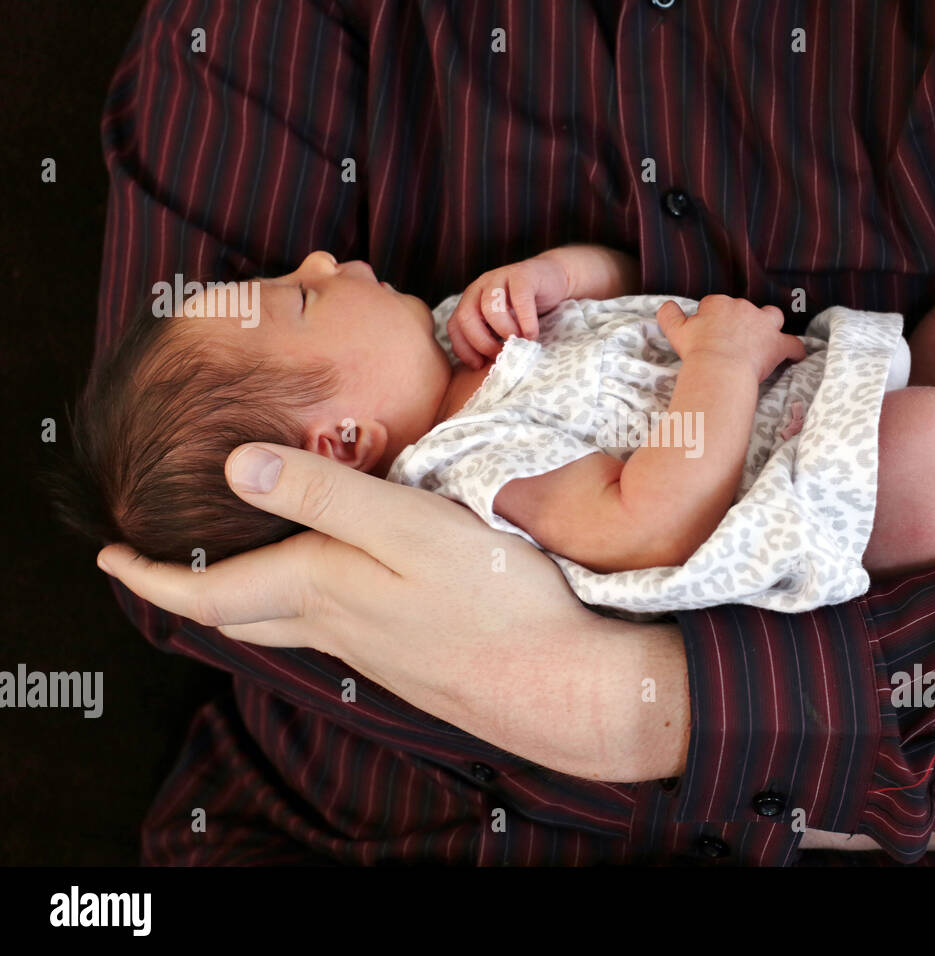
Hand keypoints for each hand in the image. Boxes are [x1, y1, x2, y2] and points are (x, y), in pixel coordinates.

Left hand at [94, 443, 688, 778]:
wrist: (559, 680)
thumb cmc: (495, 596)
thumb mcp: (409, 527)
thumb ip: (326, 495)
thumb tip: (236, 467)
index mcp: (321, 586)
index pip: (208, 593)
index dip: (149, 577)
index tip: (108, 556)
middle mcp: (334, 623)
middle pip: (239, 614)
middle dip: (188, 591)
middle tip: (160, 564)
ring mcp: (371, 645)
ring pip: (283, 622)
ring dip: (242, 598)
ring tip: (231, 566)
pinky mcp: (406, 652)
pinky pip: (329, 626)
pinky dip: (299, 601)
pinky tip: (329, 581)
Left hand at [447, 253, 572, 367]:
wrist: (553, 278)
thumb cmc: (527, 308)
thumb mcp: (503, 324)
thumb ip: (491, 337)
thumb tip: (484, 366)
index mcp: (471, 301)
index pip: (454, 326)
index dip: (464, 348)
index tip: (479, 365)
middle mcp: (479, 288)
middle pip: (466, 316)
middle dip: (481, 342)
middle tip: (500, 354)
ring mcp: (499, 278)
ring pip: (490, 307)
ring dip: (503, 330)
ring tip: (518, 343)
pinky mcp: (522, 275)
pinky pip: (520, 298)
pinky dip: (525, 320)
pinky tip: (532, 333)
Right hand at [656, 295, 805, 380]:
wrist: (719, 367)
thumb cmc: (697, 351)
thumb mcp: (676, 331)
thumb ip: (669, 315)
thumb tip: (666, 306)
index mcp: (719, 304)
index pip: (716, 304)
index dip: (713, 318)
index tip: (709, 333)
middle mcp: (744, 308)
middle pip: (744, 309)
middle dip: (740, 321)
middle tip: (732, 340)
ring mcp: (764, 325)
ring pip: (772, 316)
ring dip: (770, 325)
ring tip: (765, 338)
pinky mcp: (778, 344)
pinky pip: (792, 344)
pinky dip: (795, 350)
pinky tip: (795, 356)